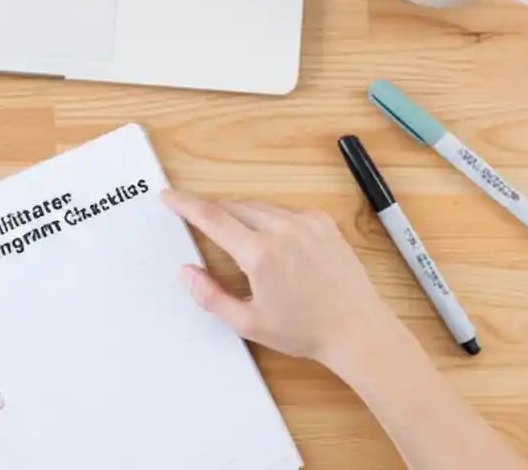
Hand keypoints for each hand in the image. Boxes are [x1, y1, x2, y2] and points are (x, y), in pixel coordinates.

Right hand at [163, 190, 401, 371]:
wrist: (358, 329)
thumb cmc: (305, 331)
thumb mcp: (248, 323)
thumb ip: (210, 296)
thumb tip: (186, 272)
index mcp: (260, 254)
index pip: (212, 217)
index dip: (185, 204)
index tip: (170, 196)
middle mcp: (283, 230)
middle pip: (233, 207)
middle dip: (214, 213)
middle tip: (203, 226)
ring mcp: (307, 223)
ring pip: (260, 207)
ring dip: (242, 216)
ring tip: (241, 242)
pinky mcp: (324, 223)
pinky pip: (286, 211)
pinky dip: (272, 219)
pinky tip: (275, 243)